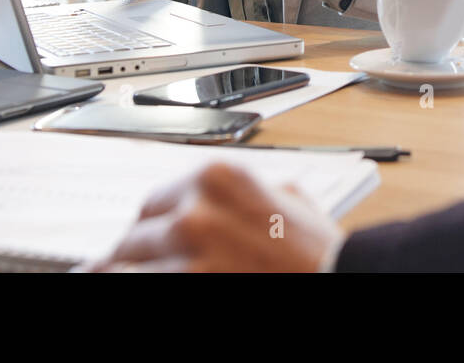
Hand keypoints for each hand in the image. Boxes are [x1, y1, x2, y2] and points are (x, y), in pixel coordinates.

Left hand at [86, 162, 343, 271]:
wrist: (341, 279)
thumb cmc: (319, 253)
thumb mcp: (288, 201)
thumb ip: (248, 193)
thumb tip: (229, 202)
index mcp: (218, 177)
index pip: (152, 205)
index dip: (146, 231)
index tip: (139, 247)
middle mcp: (196, 209)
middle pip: (133, 238)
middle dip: (133, 257)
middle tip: (135, 269)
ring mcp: (188, 252)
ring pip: (123, 269)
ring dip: (126, 276)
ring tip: (125, 279)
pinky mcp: (188, 284)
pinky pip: (137, 286)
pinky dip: (140, 286)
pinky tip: (142, 285)